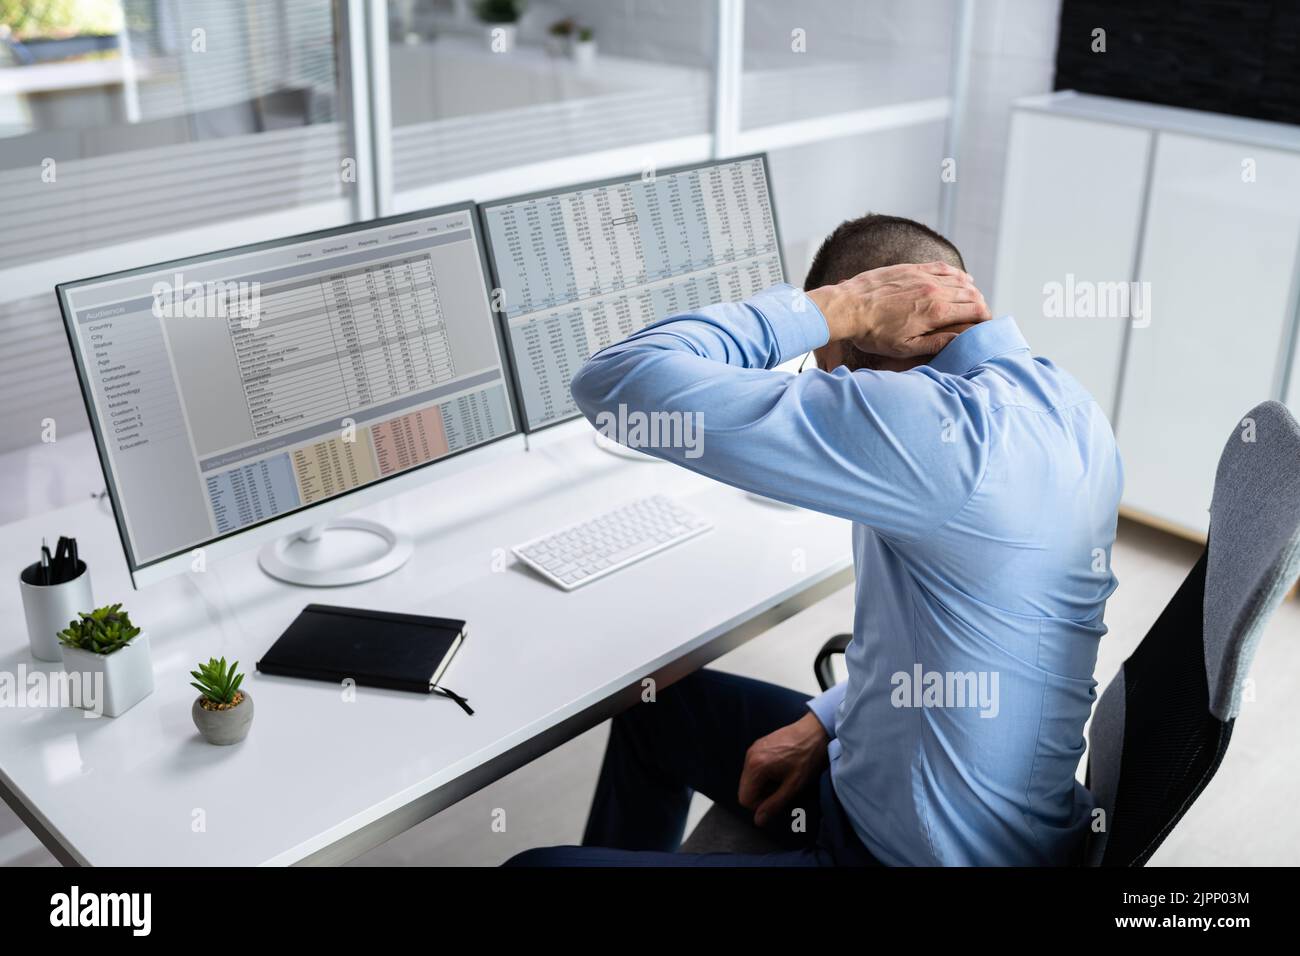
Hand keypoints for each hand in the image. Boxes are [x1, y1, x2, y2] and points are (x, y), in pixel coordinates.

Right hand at [737, 711, 829, 828]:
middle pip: (745, 789)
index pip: (744, 799)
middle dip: (761, 794)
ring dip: (763, 784)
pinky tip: (781, 768)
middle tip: (782, 788)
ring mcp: (753, 748)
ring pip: (749, 779)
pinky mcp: (759, 744)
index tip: (778, 799)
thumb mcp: (793, 786)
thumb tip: (758, 821)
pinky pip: (753, 767)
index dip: (760, 805)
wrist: (815, 731)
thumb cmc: (807, 758)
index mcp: (756, 766)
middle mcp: (749, 756)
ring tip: (783, 778)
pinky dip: (763, 773)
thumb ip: (774, 804)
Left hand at [806, 261, 989, 357]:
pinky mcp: (912, 268)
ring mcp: (923, 276)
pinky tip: (960, 279)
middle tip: (979, 316)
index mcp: (936, 312)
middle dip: (980, 305)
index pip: (976, 310)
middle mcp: (934, 290)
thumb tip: (961, 340)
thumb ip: (936, 343)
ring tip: (971, 301)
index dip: (985, 318)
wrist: (847, 307)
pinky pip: (942, 267)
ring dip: (970, 290)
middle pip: (972, 294)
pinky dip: (956, 274)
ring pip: (960, 279)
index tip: (984, 325)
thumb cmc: (873, 333)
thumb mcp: (905, 348)